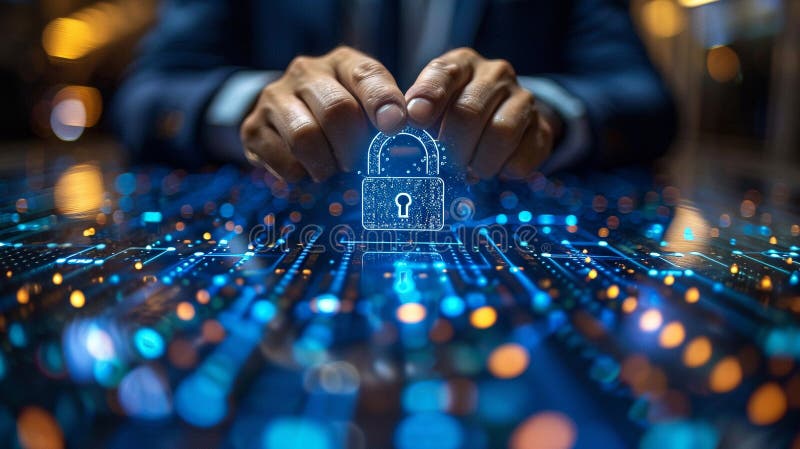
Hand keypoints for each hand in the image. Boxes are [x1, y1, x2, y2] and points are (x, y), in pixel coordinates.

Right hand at [240, 46, 406, 181]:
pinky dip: (301, 175)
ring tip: (330, 169)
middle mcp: (305, 72)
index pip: (366, 75)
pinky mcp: (252, 128)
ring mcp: (274, 97)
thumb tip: (404, 143)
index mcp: (342, 63)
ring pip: (306, 137)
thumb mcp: (367, 109)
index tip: (394, 127)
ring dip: (325, 164)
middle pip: (337, 110)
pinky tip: (305, 169)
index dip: (383, 102)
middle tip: (355, 163)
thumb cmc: (343, 118)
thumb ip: (387, 119)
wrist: (285, 119)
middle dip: (353, 146)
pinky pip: (283, 161)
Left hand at [405, 48, 554, 179]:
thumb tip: (396, 139)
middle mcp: (494, 75)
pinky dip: (504, 170)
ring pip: (501, 133)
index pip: (443, 75)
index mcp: (461, 65)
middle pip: (469, 111)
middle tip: (444, 166)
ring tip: (469, 171)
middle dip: (451, 146)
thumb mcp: (429, 110)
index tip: (415, 120)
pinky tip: (494, 169)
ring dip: (479, 161)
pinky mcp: (541, 128)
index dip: (428, 98)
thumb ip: (414, 120)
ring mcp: (523, 99)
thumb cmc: (452, 115)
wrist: (503, 117)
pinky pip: (524, 155)